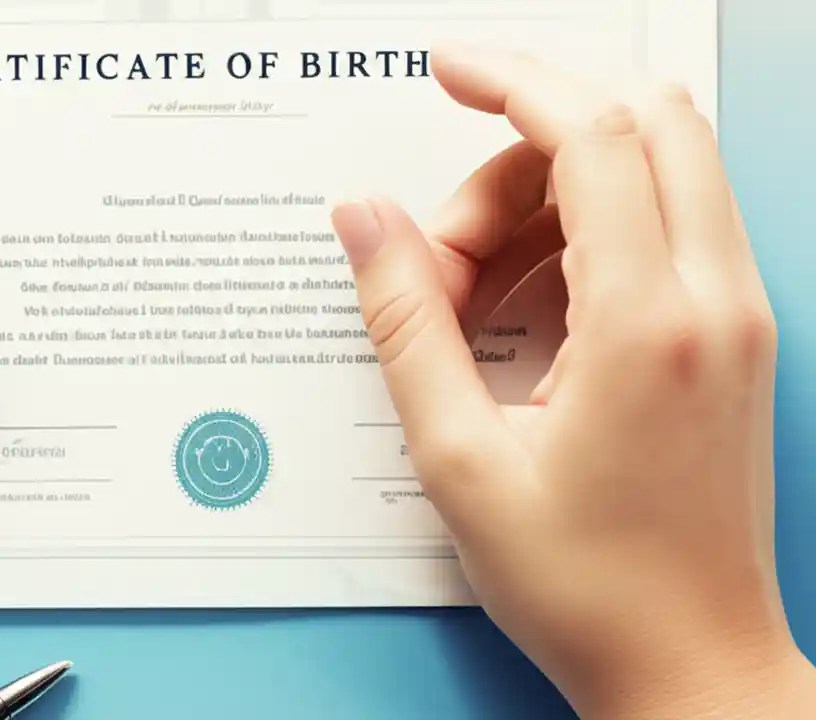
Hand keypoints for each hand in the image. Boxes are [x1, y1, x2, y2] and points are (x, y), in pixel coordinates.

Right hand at [333, 46, 812, 717]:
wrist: (688, 664)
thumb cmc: (584, 584)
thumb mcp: (458, 459)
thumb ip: (403, 323)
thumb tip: (364, 221)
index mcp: (650, 324)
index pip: (594, 134)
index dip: (513, 79)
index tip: (448, 69)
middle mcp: (716, 299)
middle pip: (638, 125)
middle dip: (528, 140)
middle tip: (449, 232)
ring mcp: (739, 314)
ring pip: (655, 169)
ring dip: (553, 193)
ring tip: (472, 295)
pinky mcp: (734, 334)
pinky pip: (665, 225)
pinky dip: (586, 232)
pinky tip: (523, 311)